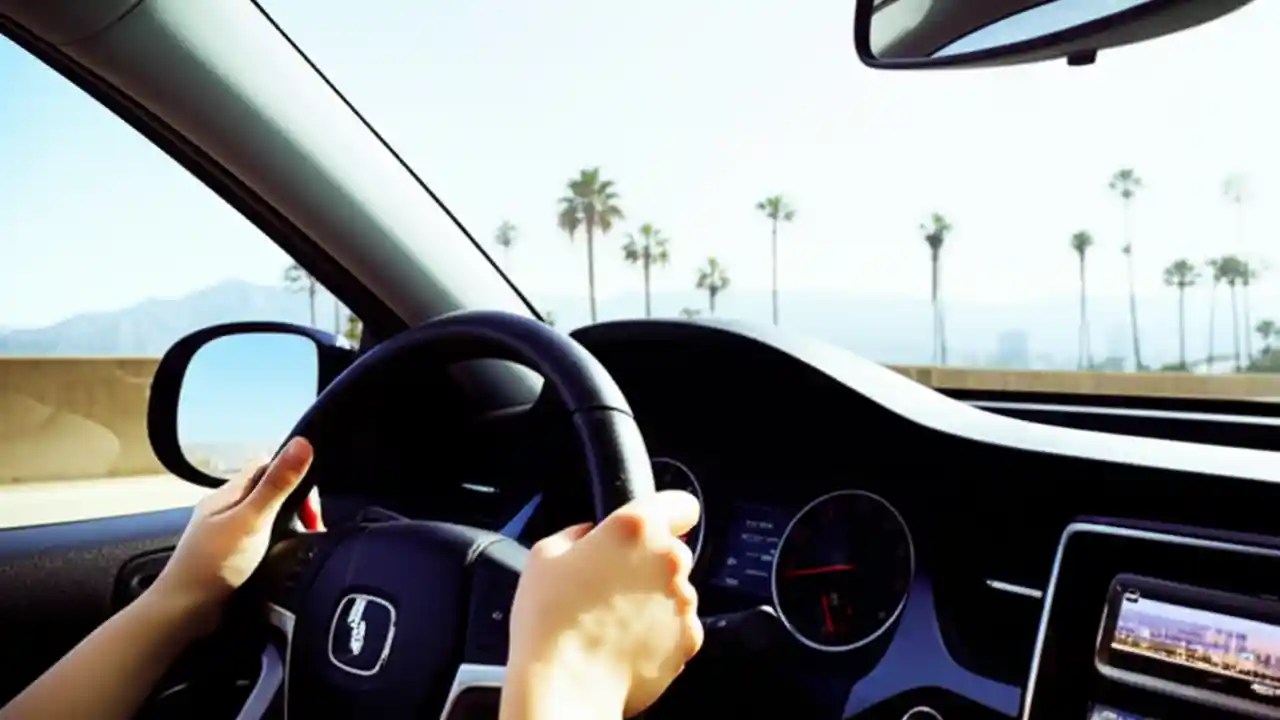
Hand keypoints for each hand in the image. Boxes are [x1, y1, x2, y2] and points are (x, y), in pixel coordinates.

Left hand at [150, 436, 313, 635]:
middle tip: (311, 529)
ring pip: (268, 519)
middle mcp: (227, 510)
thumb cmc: (212, 565)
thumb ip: (278, 484)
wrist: (184, 614)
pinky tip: (285, 560)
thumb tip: (303, 442)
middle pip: (271, 493)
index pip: (267, 466)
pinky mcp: (233, 558)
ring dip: (288, 529)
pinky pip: (264, 542)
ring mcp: (228, 535)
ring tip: (302, 545)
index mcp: (228, 493)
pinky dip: (279, 547)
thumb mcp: (252, 520)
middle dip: (295, 507)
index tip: (311, 504)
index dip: (293, 475)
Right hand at [505, 490, 702, 717]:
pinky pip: (678, 627)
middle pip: (673, 552)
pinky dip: (660, 632)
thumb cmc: (549, 620)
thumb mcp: (545, 554)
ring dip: (654, 599)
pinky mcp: (688, 640)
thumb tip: (590, 535)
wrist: (565, 686)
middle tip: (612, 584)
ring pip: (675, 591)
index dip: (666, 514)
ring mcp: (683, 602)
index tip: (653, 527)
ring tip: (613, 620)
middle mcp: (669, 561)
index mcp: (636, 529)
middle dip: (650, 563)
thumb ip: (579, 534)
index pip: (680, 504)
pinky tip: (625, 642)